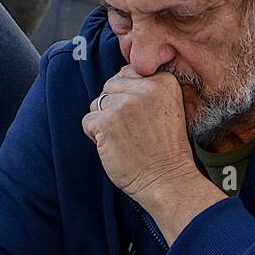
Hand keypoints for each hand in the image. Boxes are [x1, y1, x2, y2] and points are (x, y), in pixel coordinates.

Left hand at [80, 66, 197, 208]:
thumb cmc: (165, 150)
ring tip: (126, 140)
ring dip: (104, 123)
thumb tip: (114, 81)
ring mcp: (125, 104)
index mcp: (164, 81)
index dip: (127, 97)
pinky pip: (87, 121)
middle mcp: (145, 87)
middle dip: (114, 108)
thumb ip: (145, 90)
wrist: (167, 180)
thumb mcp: (167, 108)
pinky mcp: (106, 122)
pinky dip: (95, 137)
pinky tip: (115, 147)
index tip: (142, 118)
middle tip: (133, 131)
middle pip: (109, 88)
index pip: (126, 74)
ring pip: (96, 104)